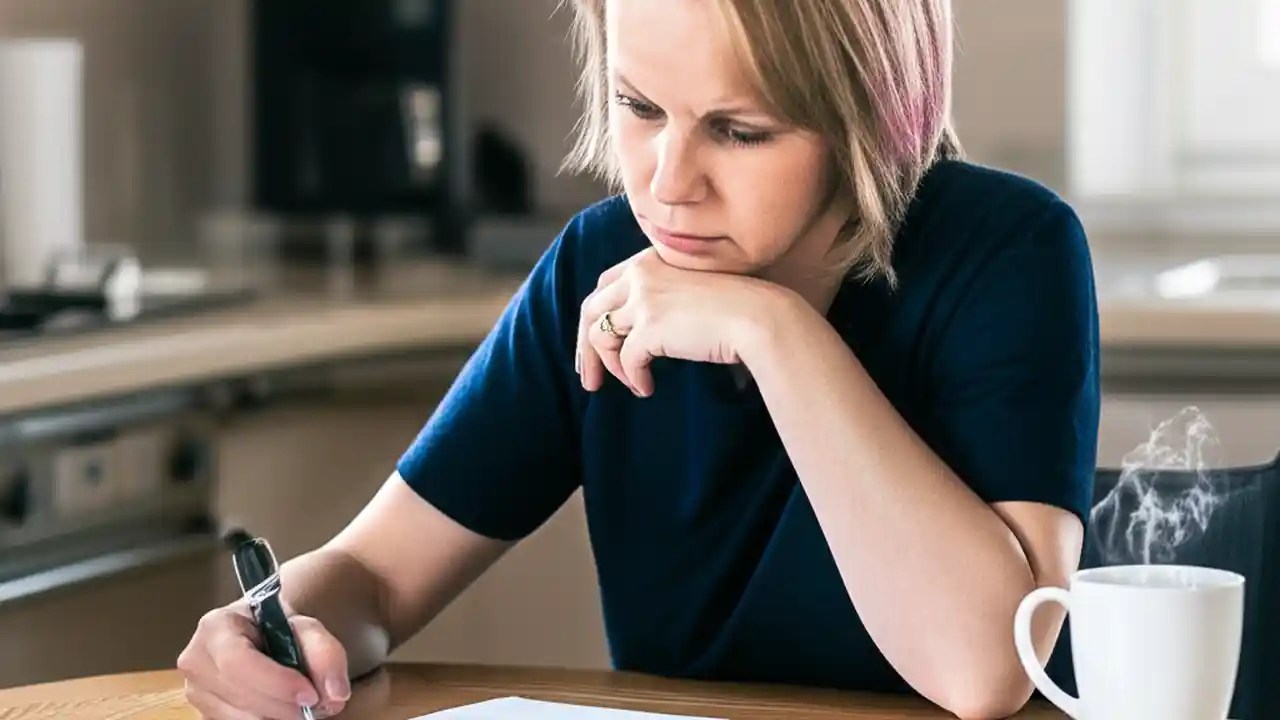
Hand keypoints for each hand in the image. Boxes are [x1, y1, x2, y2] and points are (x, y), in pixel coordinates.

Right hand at [177, 601, 351, 718]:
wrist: (261, 636)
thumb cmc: (279, 628)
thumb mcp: (306, 628)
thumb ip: (326, 653)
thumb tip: (336, 693)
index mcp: (216, 627)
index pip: (238, 662)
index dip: (275, 683)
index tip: (310, 694)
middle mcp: (196, 661)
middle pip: (239, 695)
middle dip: (282, 706)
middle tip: (315, 706)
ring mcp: (196, 692)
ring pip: (237, 718)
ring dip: (276, 718)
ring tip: (301, 707)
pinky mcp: (204, 714)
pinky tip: (282, 710)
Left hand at [577, 249, 775, 396]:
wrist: (759, 316)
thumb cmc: (737, 308)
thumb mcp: (690, 290)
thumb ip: (661, 298)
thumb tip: (634, 334)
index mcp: (649, 261)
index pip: (604, 285)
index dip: (595, 316)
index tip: (593, 343)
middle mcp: (640, 274)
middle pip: (590, 310)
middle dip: (585, 348)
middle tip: (590, 378)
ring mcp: (643, 300)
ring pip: (600, 336)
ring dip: (610, 366)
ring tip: (629, 384)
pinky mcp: (650, 327)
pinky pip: (626, 359)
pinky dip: (632, 378)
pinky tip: (647, 388)